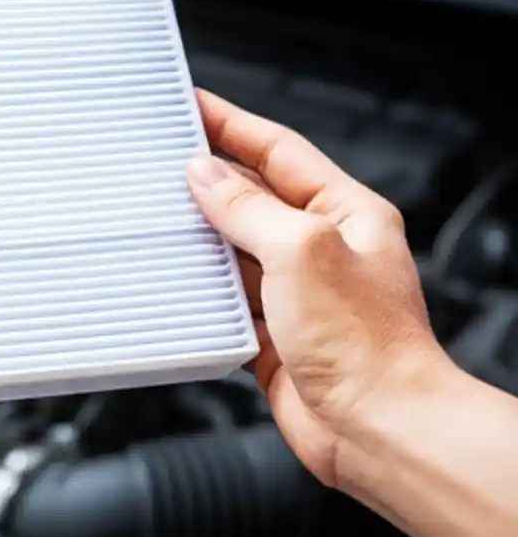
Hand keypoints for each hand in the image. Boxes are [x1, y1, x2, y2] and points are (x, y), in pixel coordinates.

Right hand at [184, 90, 454, 487]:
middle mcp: (322, 250)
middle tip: (158, 163)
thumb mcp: (302, 251)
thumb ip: (247, 207)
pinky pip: (224, 304)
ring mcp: (297, 294)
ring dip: (198, 240)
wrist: (379, 430)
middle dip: (205, 182)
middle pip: (251, 199)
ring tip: (157, 220)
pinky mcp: (273, 337)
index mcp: (347, 213)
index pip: (278, 151)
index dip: (230, 125)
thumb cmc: (368, 346)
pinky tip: (176, 285)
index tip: (189, 106)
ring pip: (232, 251)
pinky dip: (199, 295)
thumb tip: (204, 175)